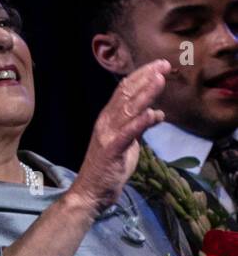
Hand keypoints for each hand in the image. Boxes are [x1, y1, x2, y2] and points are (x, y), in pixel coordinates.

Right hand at [65, 59, 167, 215]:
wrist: (91, 192)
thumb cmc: (110, 168)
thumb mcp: (129, 143)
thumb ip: (140, 126)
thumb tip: (157, 112)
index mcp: (109, 118)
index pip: (124, 91)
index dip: (141, 76)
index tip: (159, 66)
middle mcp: (106, 122)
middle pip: (126, 94)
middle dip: (145, 77)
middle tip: (164, 64)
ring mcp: (108, 135)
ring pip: (128, 109)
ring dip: (145, 93)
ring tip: (160, 78)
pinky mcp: (112, 150)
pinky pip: (127, 134)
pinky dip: (140, 122)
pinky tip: (152, 113)